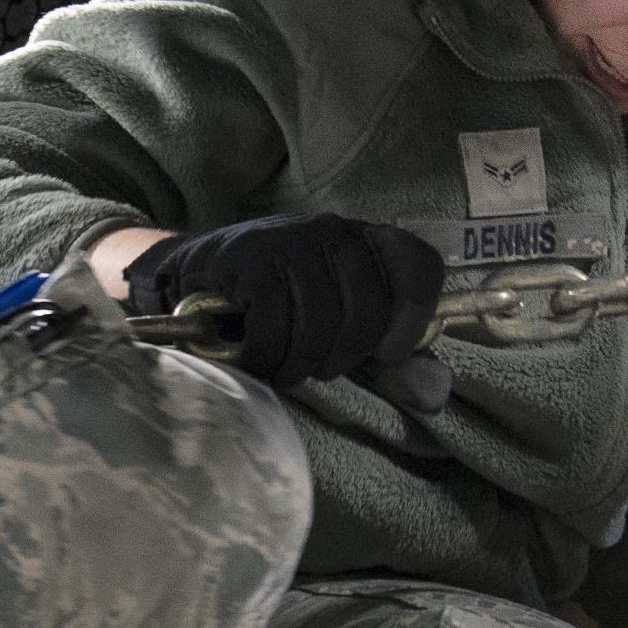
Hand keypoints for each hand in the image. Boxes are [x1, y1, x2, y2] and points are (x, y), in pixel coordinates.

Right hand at [124, 212, 444, 386]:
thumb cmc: (274, 302)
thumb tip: (433, 395)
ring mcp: (291, 242)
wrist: (194, 272)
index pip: (417, 265)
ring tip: (284, 369)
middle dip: (343, 356)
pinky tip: (256, 359)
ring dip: (300, 364)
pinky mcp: (251, 260)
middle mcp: (333, 232)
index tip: (389, 353)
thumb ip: (380, 349)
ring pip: (319, 324)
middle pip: (367, 310)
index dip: (414, 315)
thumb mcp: (332, 314)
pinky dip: (266, 357)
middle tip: (318, 369)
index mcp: (364, 242)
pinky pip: (273, 327)